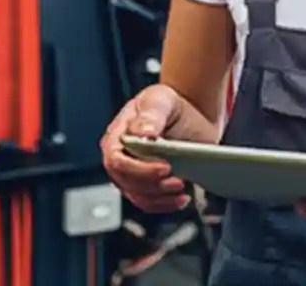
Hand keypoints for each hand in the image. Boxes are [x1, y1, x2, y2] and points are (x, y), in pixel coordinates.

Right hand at [99, 85, 189, 212]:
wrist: (190, 116)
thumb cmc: (170, 106)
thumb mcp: (160, 100)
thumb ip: (151, 114)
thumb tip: (144, 134)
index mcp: (117, 137)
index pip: (116, 161)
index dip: (139, 169)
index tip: (165, 167)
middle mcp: (120, 159)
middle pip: (127, 182)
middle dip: (153, 185)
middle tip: (178, 181)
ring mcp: (132, 175)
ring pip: (139, 196)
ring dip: (161, 198)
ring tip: (183, 189)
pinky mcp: (147, 187)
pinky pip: (150, 203)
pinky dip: (166, 205)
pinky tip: (183, 198)